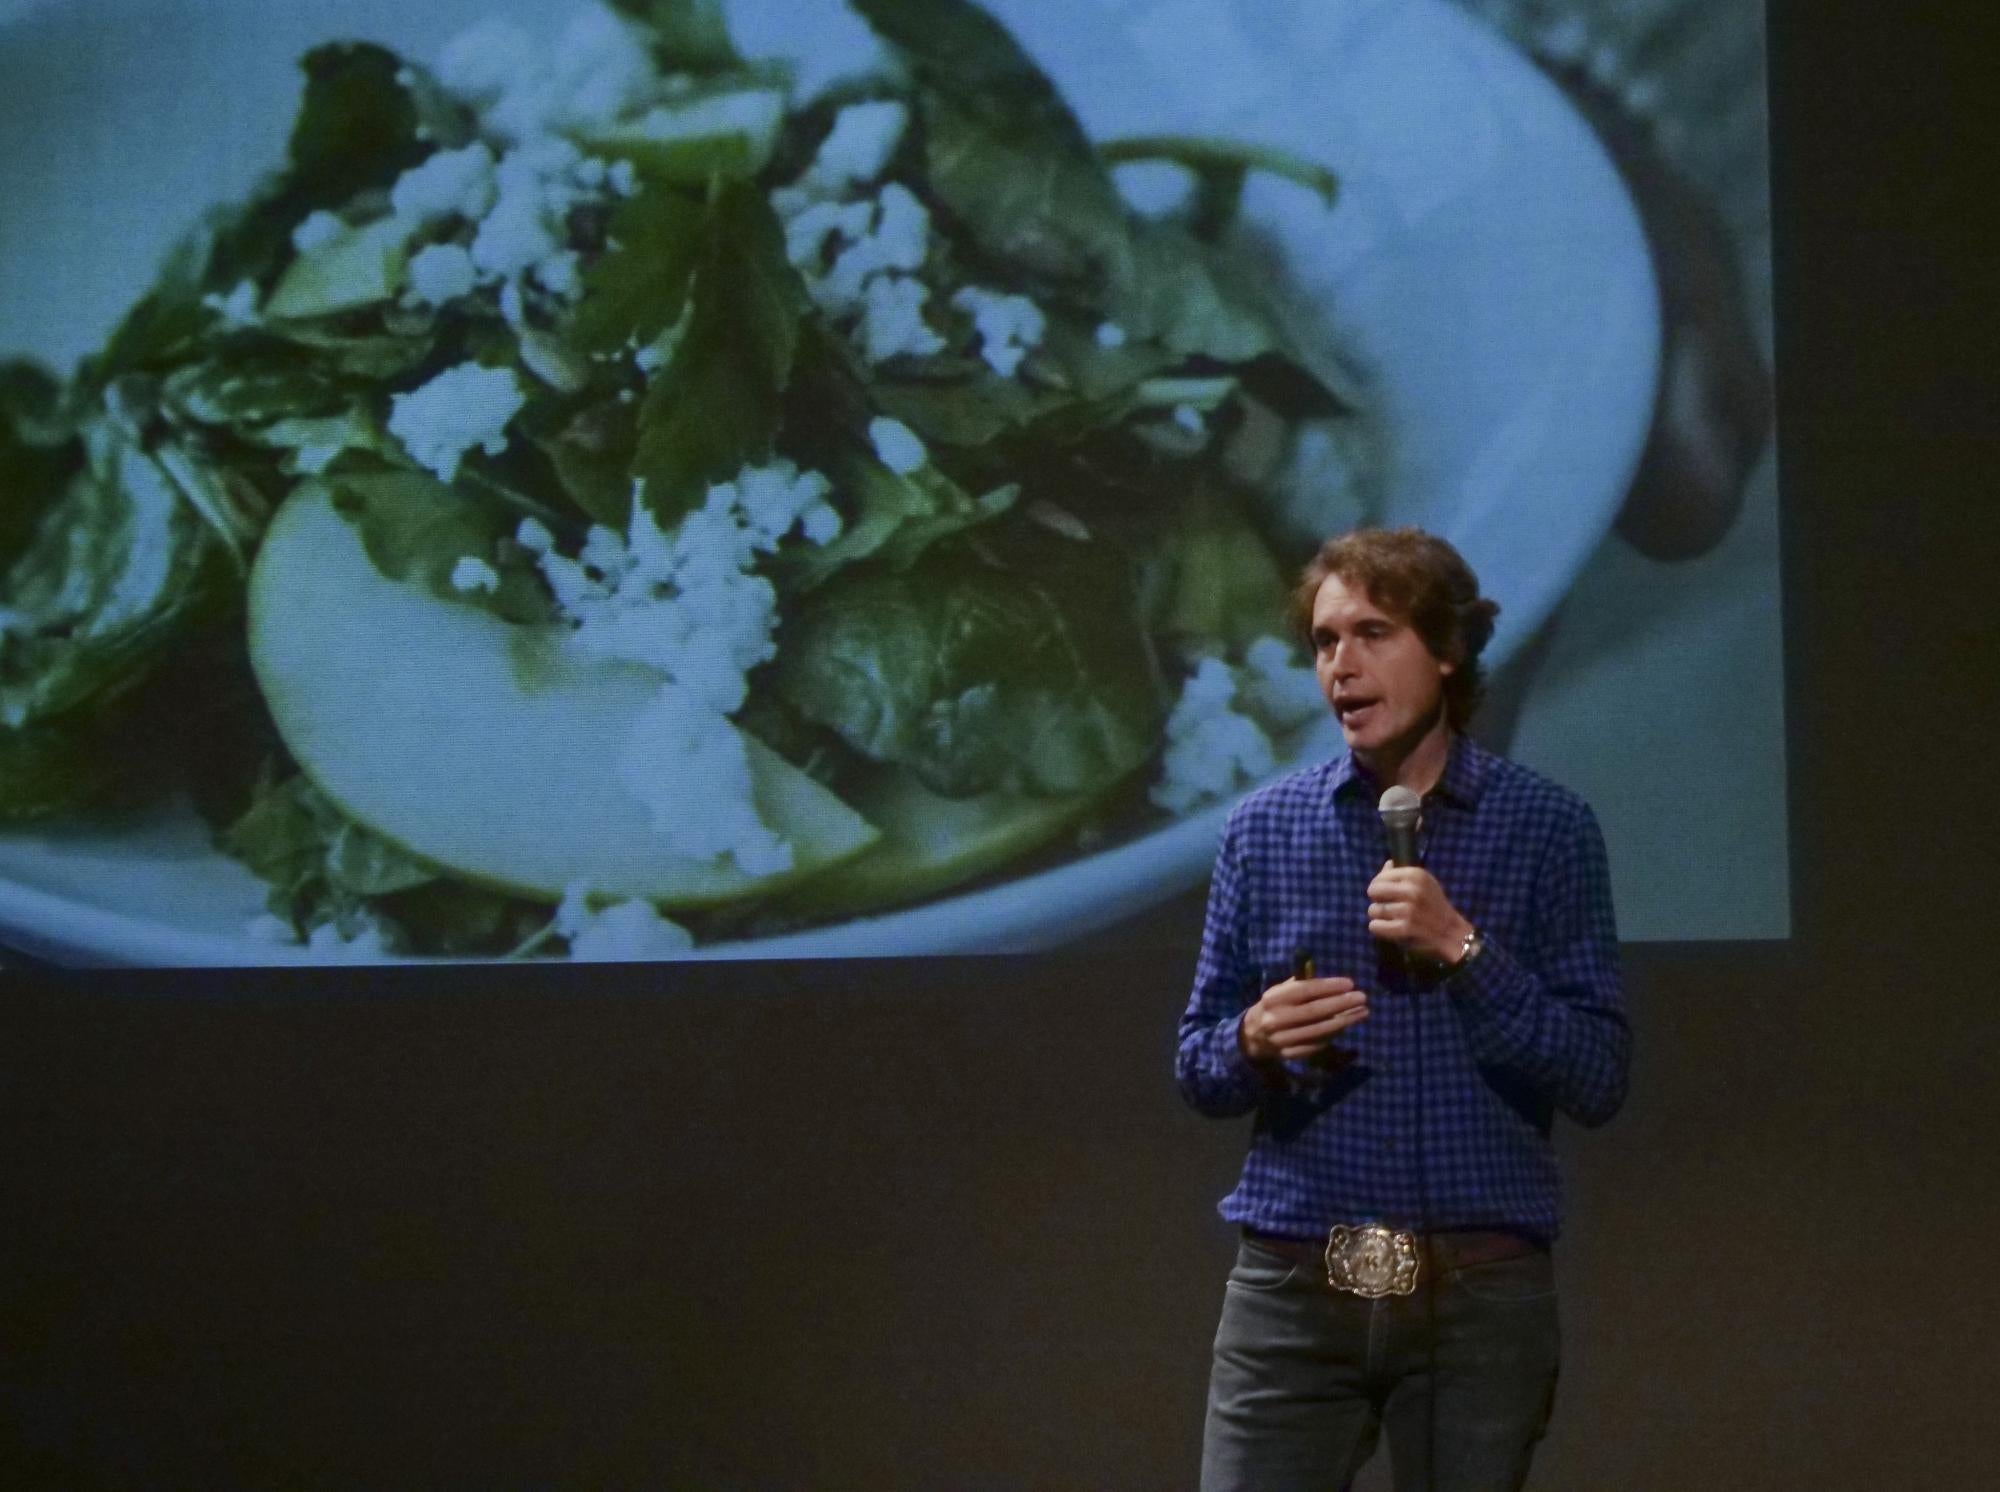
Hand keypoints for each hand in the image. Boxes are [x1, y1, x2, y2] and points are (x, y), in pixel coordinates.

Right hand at [1240, 975, 1369, 1062]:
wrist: (1251, 1037)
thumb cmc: (1273, 1007)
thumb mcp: (1280, 991)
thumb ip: (1301, 983)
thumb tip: (1329, 978)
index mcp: (1273, 998)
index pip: (1305, 990)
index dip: (1329, 986)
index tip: (1350, 983)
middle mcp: (1275, 1018)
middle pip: (1314, 1011)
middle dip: (1341, 1003)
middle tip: (1362, 998)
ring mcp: (1281, 1039)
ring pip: (1318, 1030)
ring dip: (1343, 1021)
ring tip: (1362, 1013)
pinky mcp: (1289, 1054)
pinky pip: (1316, 1046)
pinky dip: (1333, 1036)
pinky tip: (1346, 1027)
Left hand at [1366, 862, 1473, 966]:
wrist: (1450, 930)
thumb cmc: (1434, 904)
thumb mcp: (1424, 882)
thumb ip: (1403, 874)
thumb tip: (1387, 864)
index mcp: (1416, 874)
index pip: (1380, 877)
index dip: (1378, 885)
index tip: (1386, 893)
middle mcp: (1412, 890)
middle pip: (1373, 891)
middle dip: (1377, 899)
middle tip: (1386, 905)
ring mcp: (1408, 909)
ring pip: (1372, 910)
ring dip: (1378, 915)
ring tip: (1390, 917)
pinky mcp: (1406, 927)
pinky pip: (1375, 926)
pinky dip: (1378, 928)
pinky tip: (1387, 927)